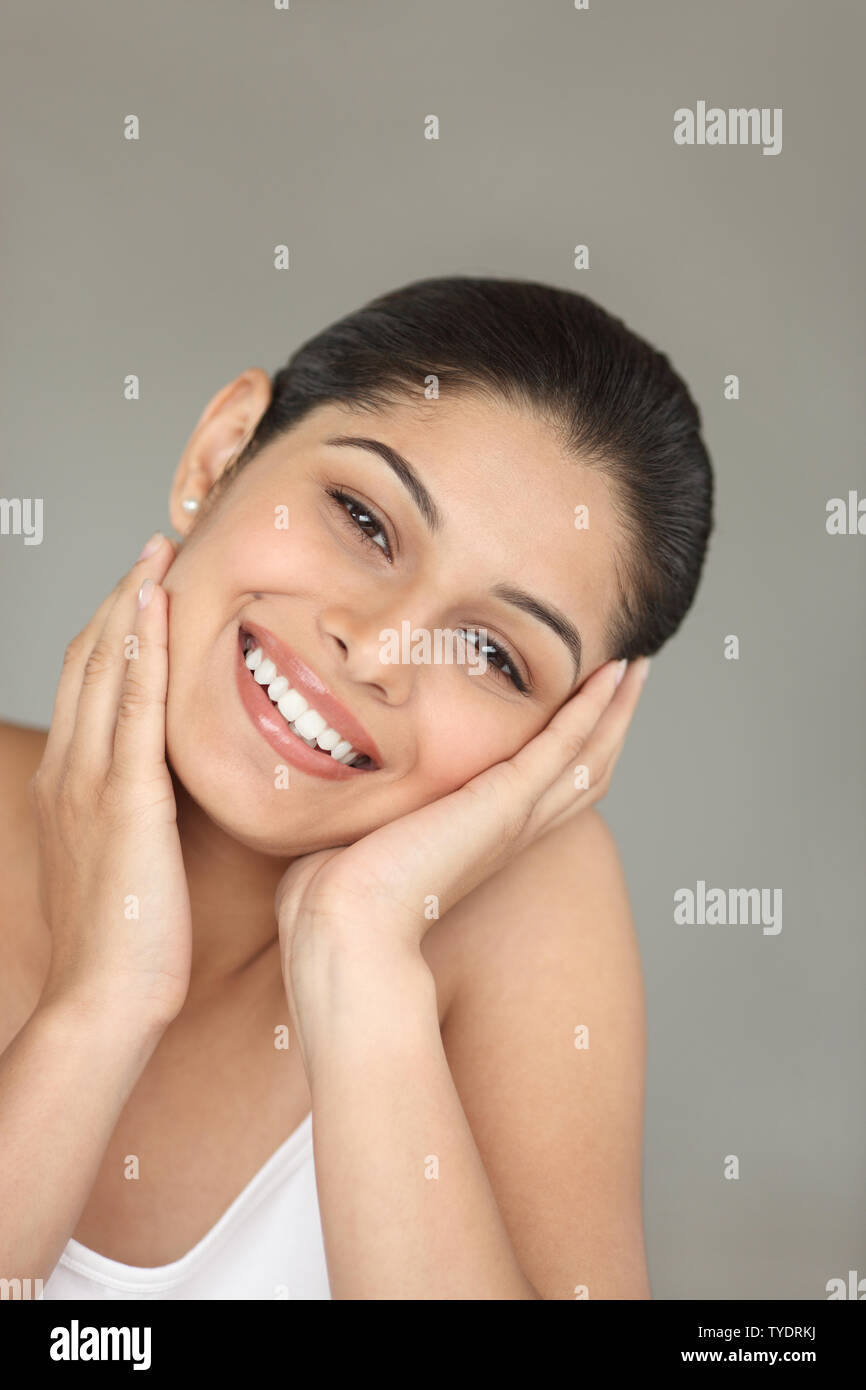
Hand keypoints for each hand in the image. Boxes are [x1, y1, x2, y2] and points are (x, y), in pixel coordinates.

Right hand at [30, 533, 191, 1030]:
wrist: (105, 998)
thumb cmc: (126, 941)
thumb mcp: (125, 858)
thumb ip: (139, 811)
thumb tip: (174, 785)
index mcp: (70, 781)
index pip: (88, 683)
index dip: (114, 627)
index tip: (147, 583)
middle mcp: (71, 768)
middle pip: (90, 659)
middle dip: (122, 596)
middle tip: (157, 545)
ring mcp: (91, 779)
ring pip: (107, 667)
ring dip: (132, 601)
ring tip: (161, 551)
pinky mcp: (125, 797)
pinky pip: (134, 705)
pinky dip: (143, 648)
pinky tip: (157, 603)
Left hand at [276, 655, 649, 971]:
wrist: (344, 929)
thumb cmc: (338, 897)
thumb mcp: (364, 838)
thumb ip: (369, 811)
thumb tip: (336, 791)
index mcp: (485, 837)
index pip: (548, 784)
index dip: (574, 744)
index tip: (584, 703)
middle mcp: (512, 829)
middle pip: (586, 768)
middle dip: (612, 720)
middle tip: (632, 673)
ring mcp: (515, 816)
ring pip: (589, 754)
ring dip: (616, 708)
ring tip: (636, 665)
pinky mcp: (505, 804)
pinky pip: (565, 746)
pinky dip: (593, 709)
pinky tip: (610, 676)